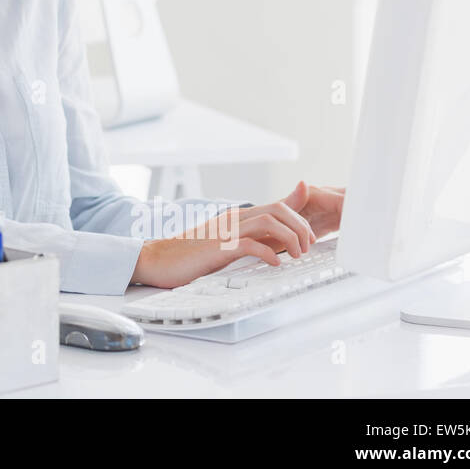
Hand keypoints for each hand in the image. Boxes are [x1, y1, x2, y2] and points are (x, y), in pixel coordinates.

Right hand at [129, 180, 346, 289]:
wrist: (158, 260)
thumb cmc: (191, 255)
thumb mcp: (227, 244)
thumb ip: (250, 238)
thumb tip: (276, 241)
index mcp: (237, 217)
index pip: (277, 205)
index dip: (301, 217)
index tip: (311, 236)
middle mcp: (233, 218)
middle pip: (278, 208)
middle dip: (301, 226)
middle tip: (308, 247)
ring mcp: (225, 231)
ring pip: (268, 221)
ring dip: (290, 238)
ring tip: (297, 255)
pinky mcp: (217, 247)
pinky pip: (249, 244)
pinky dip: (268, 252)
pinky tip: (275, 263)